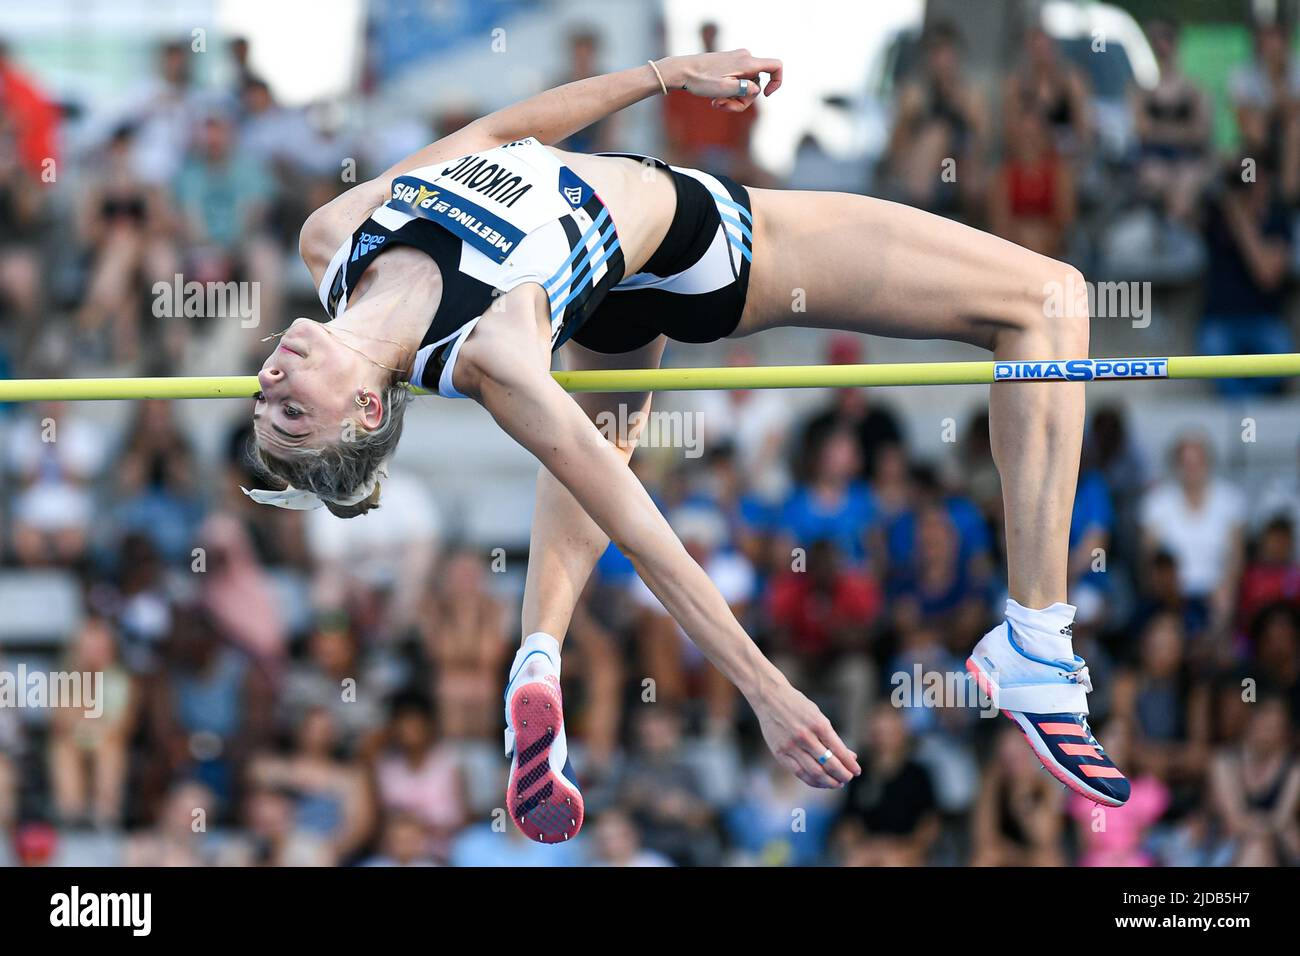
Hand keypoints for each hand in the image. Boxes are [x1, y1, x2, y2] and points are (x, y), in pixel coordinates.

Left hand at [659, 49, 782, 112]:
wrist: (681, 70)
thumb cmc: (700, 81)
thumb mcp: (723, 89)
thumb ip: (743, 89)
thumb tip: (756, 90)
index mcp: (747, 62)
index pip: (776, 66)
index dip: (778, 81)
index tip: (767, 96)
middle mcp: (745, 58)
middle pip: (757, 83)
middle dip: (744, 99)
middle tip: (724, 106)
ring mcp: (736, 60)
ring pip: (745, 85)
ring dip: (734, 98)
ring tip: (717, 103)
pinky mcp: (728, 64)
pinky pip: (737, 81)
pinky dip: (729, 92)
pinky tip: (716, 98)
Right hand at [750, 671, 860, 787]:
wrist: (769, 697)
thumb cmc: (798, 706)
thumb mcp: (818, 716)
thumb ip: (832, 737)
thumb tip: (850, 756)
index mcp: (818, 724)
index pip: (839, 751)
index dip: (850, 764)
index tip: (857, 771)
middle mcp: (805, 736)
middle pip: (829, 764)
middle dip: (842, 775)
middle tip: (848, 778)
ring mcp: (791, 746)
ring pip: (815, 772)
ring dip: (829, 782)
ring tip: (836, 783)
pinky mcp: (780, 753)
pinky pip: (799, 773)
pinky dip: (812, 781)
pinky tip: (820, 782)